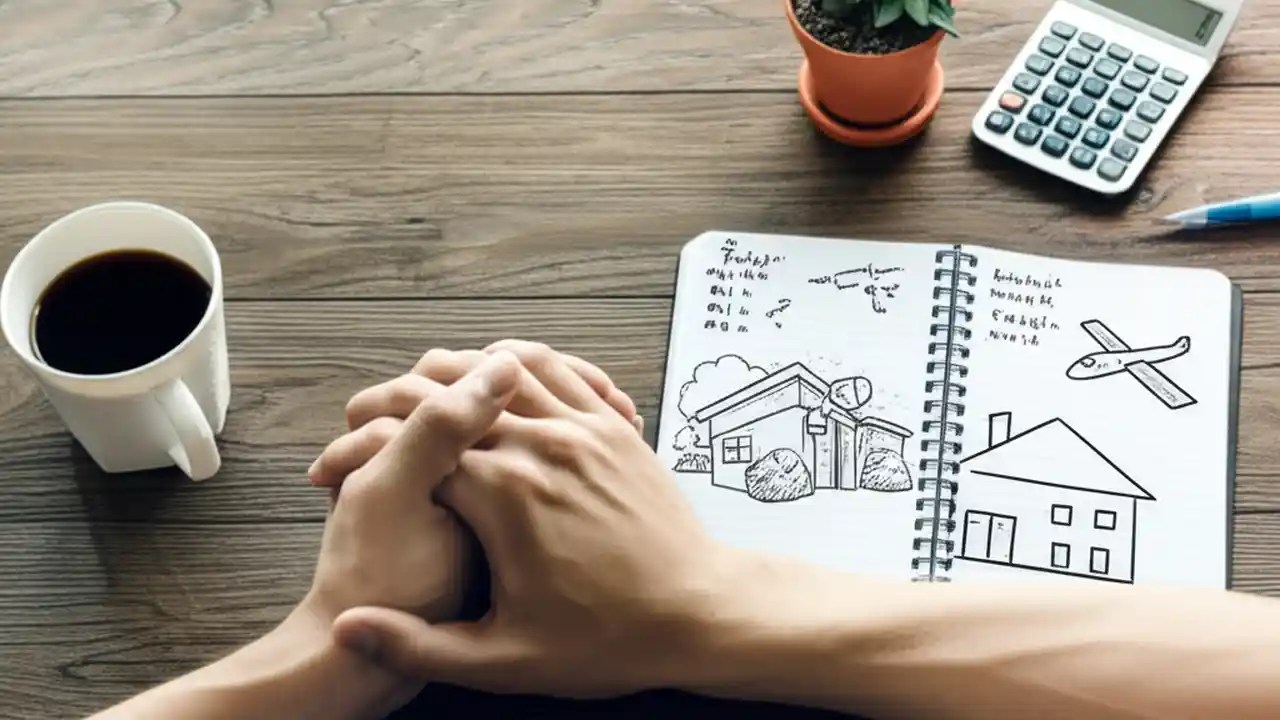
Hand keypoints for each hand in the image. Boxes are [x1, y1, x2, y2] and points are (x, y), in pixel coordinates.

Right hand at [330, 342, 736, 697]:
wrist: (703, 613)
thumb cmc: (610, 640)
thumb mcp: (506, 661)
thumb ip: (419, 646)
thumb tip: (348, 629)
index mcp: (505, 493)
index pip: (416, 441)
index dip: (367, 448)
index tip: (345, 464)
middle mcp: (542, 443)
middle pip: (454, 389)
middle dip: (402, 398)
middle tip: (370, 414)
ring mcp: (584, 427)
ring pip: (507, 364)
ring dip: (460, 368)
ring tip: (427, 389)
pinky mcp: (614, 426)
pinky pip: (564, 368)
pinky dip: (524, 362)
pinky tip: (503, 378)